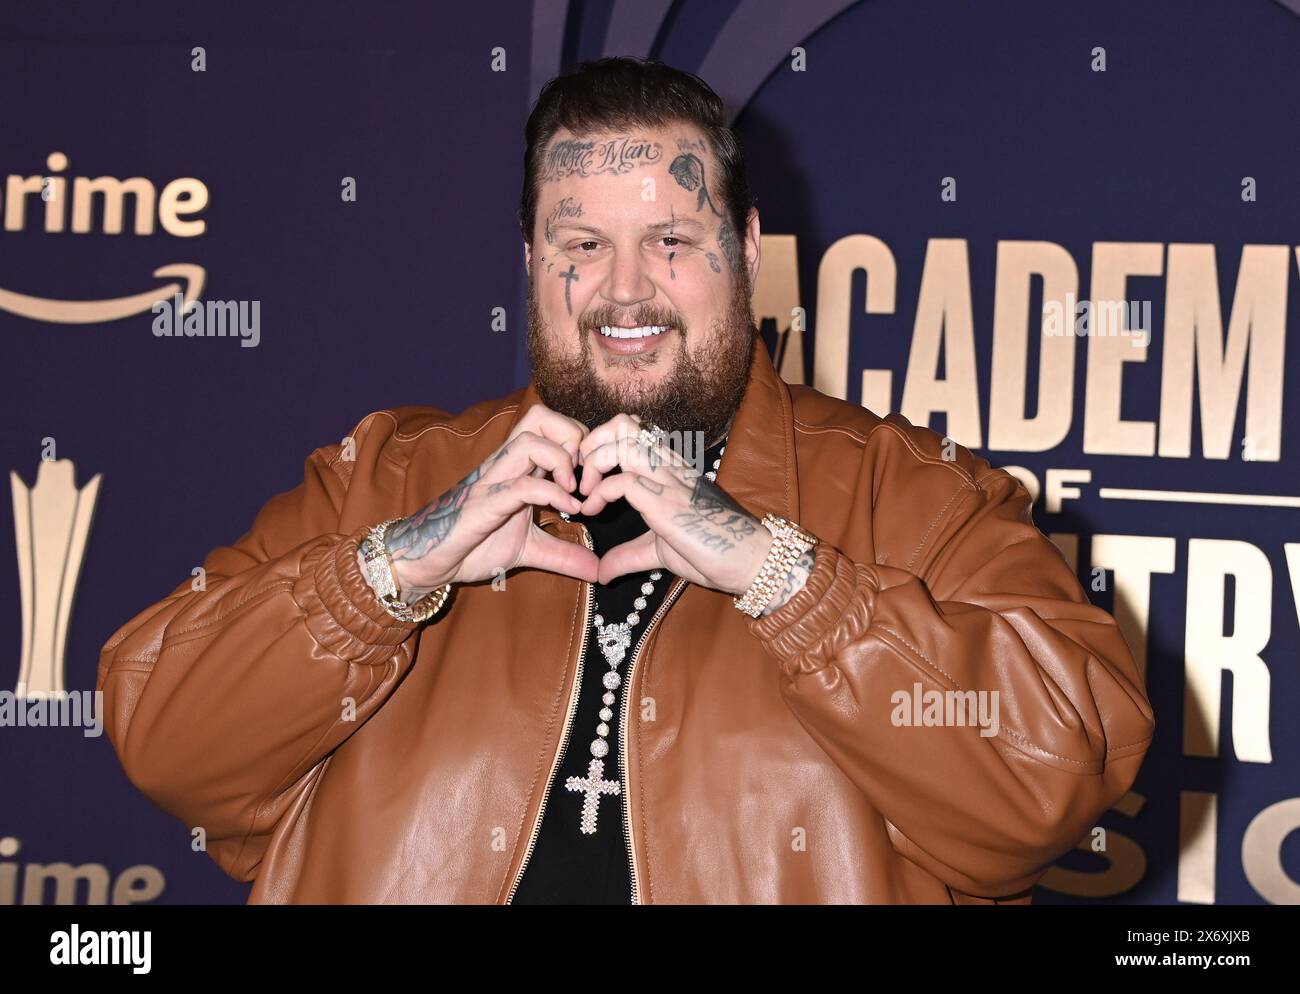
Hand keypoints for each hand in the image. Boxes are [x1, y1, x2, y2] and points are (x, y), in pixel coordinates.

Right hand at [375, 404, 598, 597]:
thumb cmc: (473, 546)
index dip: (579, 440)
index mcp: (518, 468)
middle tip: (585, 474)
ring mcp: (493, 481)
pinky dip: (551, 493)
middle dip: (572, 436)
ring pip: (528, 441)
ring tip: (576, 493)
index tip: (593, 476)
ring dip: (562, 461)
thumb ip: (564, 555)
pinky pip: (520, 486)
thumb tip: (598, 571)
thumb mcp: (529, 551)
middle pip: (540, 416)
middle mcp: (505, 465)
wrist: (429, 562)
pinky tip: (568, 511)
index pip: (550, 424)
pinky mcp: (483, 505)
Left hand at [576, 414, 771, 593]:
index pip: (632, 430)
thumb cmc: (714, 552)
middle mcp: (670, 466)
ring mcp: (670, 481)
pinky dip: (600, 493)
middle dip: (593, 442)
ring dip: (594, 462)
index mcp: (671, 468)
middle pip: (624, 423)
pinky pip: (624, 481)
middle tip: (581, 475)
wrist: (750, 562)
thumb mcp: (660, 551)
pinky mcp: (667, 503)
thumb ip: (629, 555)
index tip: (588, 474)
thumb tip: (602, 572)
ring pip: (622, 443)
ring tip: (585, 490)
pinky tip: (593, 511)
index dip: (602, 442)